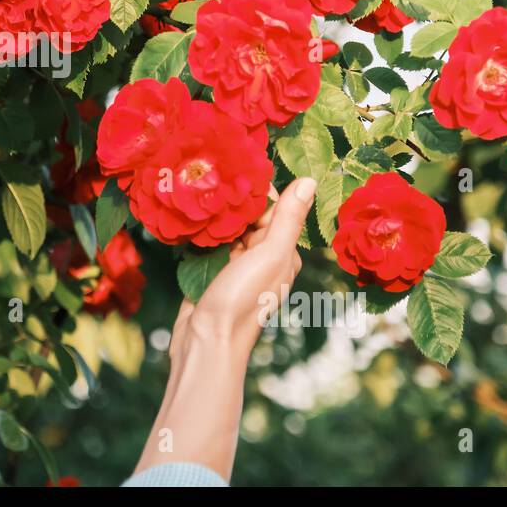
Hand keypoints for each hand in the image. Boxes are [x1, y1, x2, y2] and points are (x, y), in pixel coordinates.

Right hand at [170, 177, 315, 361]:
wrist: (207, 340)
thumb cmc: (244, 299)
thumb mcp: (270, 254)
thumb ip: (288, 219)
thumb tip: (311, 180)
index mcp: (284, 254)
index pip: (277, 210)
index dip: (261, 189)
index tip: (240, 167)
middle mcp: (264, 259)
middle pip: (253, 218)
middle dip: (238, 198)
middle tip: (214, 172)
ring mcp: (238, 266)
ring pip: (232, 229)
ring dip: (220, 212)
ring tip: (202, 188)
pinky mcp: (215, 272)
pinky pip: (214, 243)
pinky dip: (207, 230)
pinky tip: (195, 216)